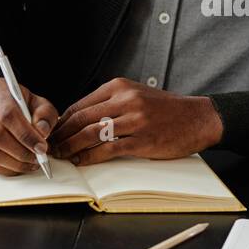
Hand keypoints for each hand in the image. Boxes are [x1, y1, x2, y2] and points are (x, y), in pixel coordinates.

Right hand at [0, 77, 57, 175]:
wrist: (5, 106)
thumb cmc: (22, 105)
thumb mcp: (40, 104)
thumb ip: (45, 115)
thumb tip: (41, 132)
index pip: (8, 114)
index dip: (25, 134)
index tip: (40, 147)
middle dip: (20, 152)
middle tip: (36, 158)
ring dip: (14, 163)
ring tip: (29, 163)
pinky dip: (5, 168)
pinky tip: (17, 165)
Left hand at [50, 78, 223, 164]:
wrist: (198, 118)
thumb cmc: (166, 109)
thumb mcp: (135, 95)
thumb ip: (109, 103)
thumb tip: (79, 119)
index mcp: (119, 87)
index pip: (80, 104)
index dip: (61, 121)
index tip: (53, 132)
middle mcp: (125, 100)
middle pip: (81, 119)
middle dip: (61, 135)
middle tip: (50, 146)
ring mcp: (134, 120)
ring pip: (90, 134)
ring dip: (71, 147)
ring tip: (61, 155)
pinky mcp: (142, 140)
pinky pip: (108, 149)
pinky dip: (90, 157)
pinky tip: (81, 161)